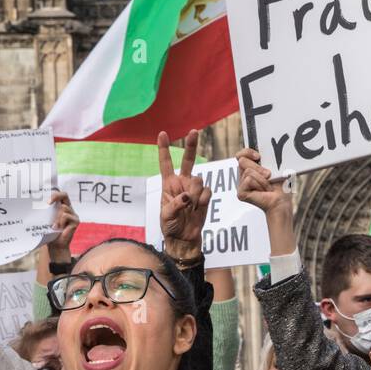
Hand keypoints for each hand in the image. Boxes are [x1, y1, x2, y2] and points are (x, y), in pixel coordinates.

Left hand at [45, 191, 78, 259]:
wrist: (56, 245)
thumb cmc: (50, 232)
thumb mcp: (47, 219)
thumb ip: (47, 211)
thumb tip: (37, 203)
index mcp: (62, 207)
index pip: (61, 194)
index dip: (54, 193)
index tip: (46, 199)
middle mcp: (69, 209)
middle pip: (64, 195)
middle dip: (55, 196)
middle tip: (47, 203)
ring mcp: (74, 215)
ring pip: (63, 208)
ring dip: (56, 216)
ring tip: (53, 225)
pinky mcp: (76, 221)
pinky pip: (66, 216)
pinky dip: (60, 221)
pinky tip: (57, 228)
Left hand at [157, 130, 209, 260]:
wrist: (184, 238)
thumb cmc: (170, 226)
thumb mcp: (166, 216)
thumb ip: (175, 204)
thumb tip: (187, 196)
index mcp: (168, 184)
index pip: (166, 163)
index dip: (164, 148)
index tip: (162, 133)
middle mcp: (182, 183)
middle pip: (188, 160)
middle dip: (191, 145)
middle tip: (194, 131)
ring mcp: (195, 189)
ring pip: (199, 180)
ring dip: (195, 194)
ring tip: (191, 207)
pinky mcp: (205, 197)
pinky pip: (208, 192)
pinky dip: (203, 200)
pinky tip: (198, 209)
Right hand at [236, 148, 295, 257]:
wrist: (281, 200)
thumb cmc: (279, 185)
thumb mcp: (273, 168)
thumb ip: (266, 159)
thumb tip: (266, 151)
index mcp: (250, 168)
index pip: (241, 154)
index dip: (247, 152)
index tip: (258, 156)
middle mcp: (243, 176)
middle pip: (242, 161)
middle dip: (258, 168)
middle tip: (268, 176)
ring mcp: (241, 185)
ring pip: (248, 171)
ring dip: (262, 179)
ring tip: (267, 186)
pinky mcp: (241, 193)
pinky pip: (249, 180)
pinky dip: (259, 184)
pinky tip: (263, 191)